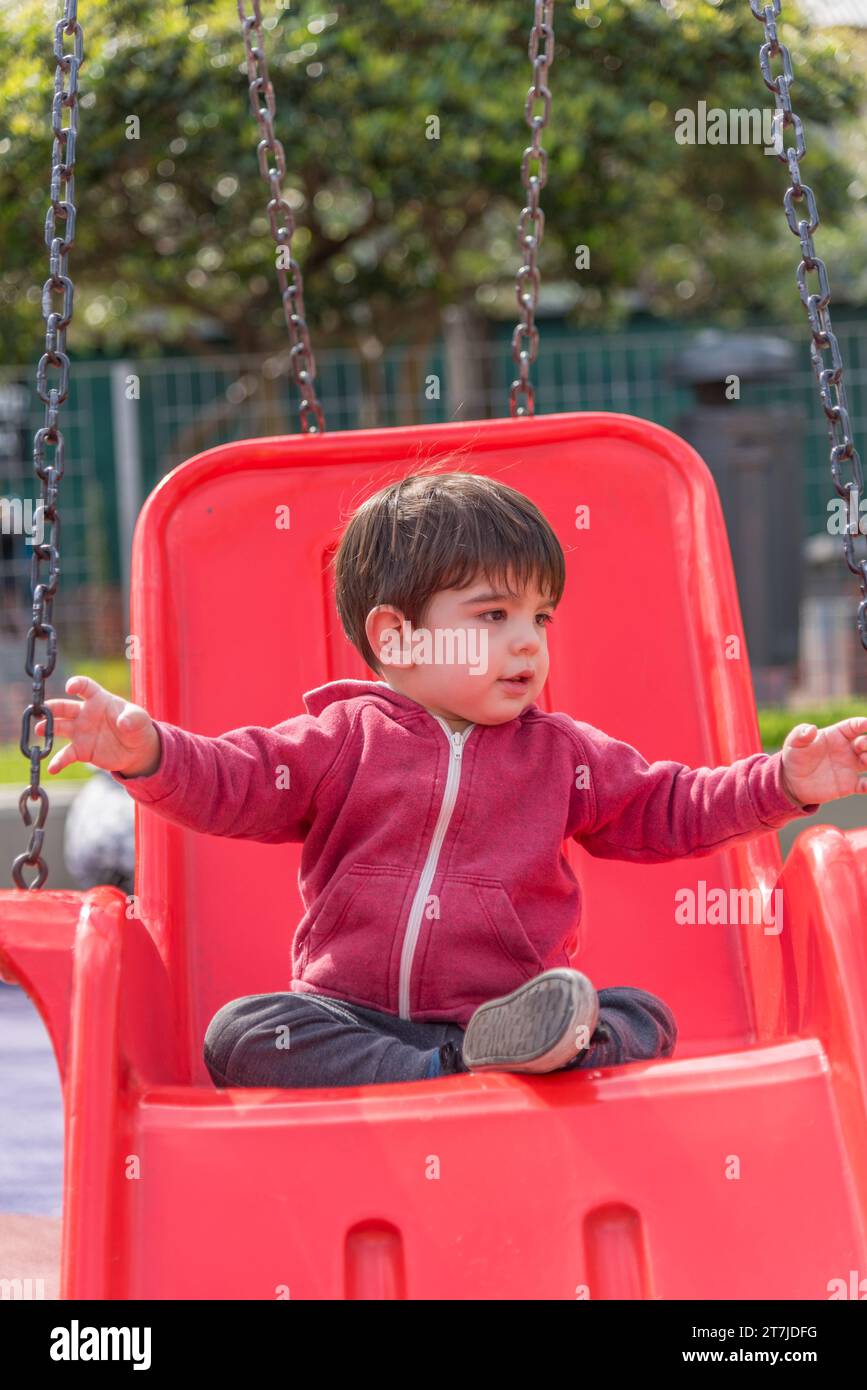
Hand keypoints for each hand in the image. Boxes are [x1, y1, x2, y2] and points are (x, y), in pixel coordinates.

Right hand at [34, 675, 161, 777]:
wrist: (136, 750)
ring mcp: (80, 731)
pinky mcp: (81, 750)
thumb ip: (133, 718)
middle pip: (64, 707)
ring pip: (59, 727)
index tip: (70, 687)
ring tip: (39, 730)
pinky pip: (66, 755)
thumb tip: (124, 722)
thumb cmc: (136, 726)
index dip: (76, 684)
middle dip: (52, 708)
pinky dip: (58, 761)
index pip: (85, 687)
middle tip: (41, 711)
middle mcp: (85, 713)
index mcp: (99, 700)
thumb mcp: (140, 720)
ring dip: (47, 728)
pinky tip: (53, 768)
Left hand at [781, 717, 866, 805]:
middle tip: (861, 746)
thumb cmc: (795, 757)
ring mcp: (850, 767)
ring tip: (864, 761)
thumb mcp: (793, 744)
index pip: (854, 726)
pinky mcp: (850, 785)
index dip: (862, 723)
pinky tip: (866, 785)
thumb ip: (801, 734)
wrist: (792, 782)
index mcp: (837, 735)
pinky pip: (865, 785)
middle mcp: (848, 750)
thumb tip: (811, 729)